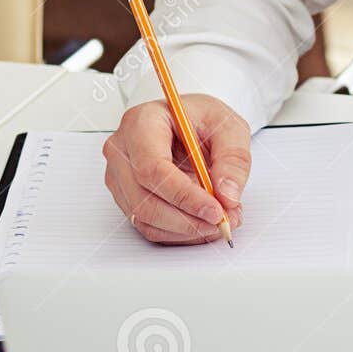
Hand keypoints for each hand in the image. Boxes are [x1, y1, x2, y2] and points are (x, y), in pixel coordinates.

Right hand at [102, 94, 250, 243]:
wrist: (190, 123)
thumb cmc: (203, 119)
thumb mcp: (230, 127)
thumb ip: (233, 159)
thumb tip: (227, 195)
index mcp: (142, 122)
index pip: (153, 168)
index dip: (185, 196)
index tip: (216, 210)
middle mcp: (122, 150)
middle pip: (144, 199)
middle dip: (188, 219)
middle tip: (223, 222)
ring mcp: (119, 176)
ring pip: (145, 217)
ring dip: (185, 229)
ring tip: (219, 221)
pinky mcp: (125, 196)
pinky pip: (147, 225)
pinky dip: (178, 232)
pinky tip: (202, 223)